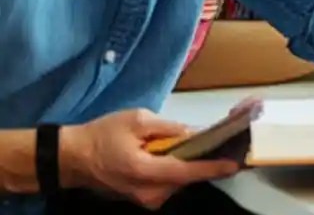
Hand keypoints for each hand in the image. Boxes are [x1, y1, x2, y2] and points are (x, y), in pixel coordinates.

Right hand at [60, 109, 239, 209]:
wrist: (70, 158)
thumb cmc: (102, 136)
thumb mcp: (137, 120)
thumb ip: (169, 128)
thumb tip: (194, 134)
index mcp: (146, 172)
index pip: (188, 172)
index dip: (213, 168)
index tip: (235, 164)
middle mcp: (149, 193)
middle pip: (187, 177)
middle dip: (202, 160)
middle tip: (219, 141)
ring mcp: (145, 199)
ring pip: (178, 180)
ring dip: (186, 163)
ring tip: (191, 144)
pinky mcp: (142, 198)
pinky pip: (167, 182)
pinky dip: (175, 169)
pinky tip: (172, 154)